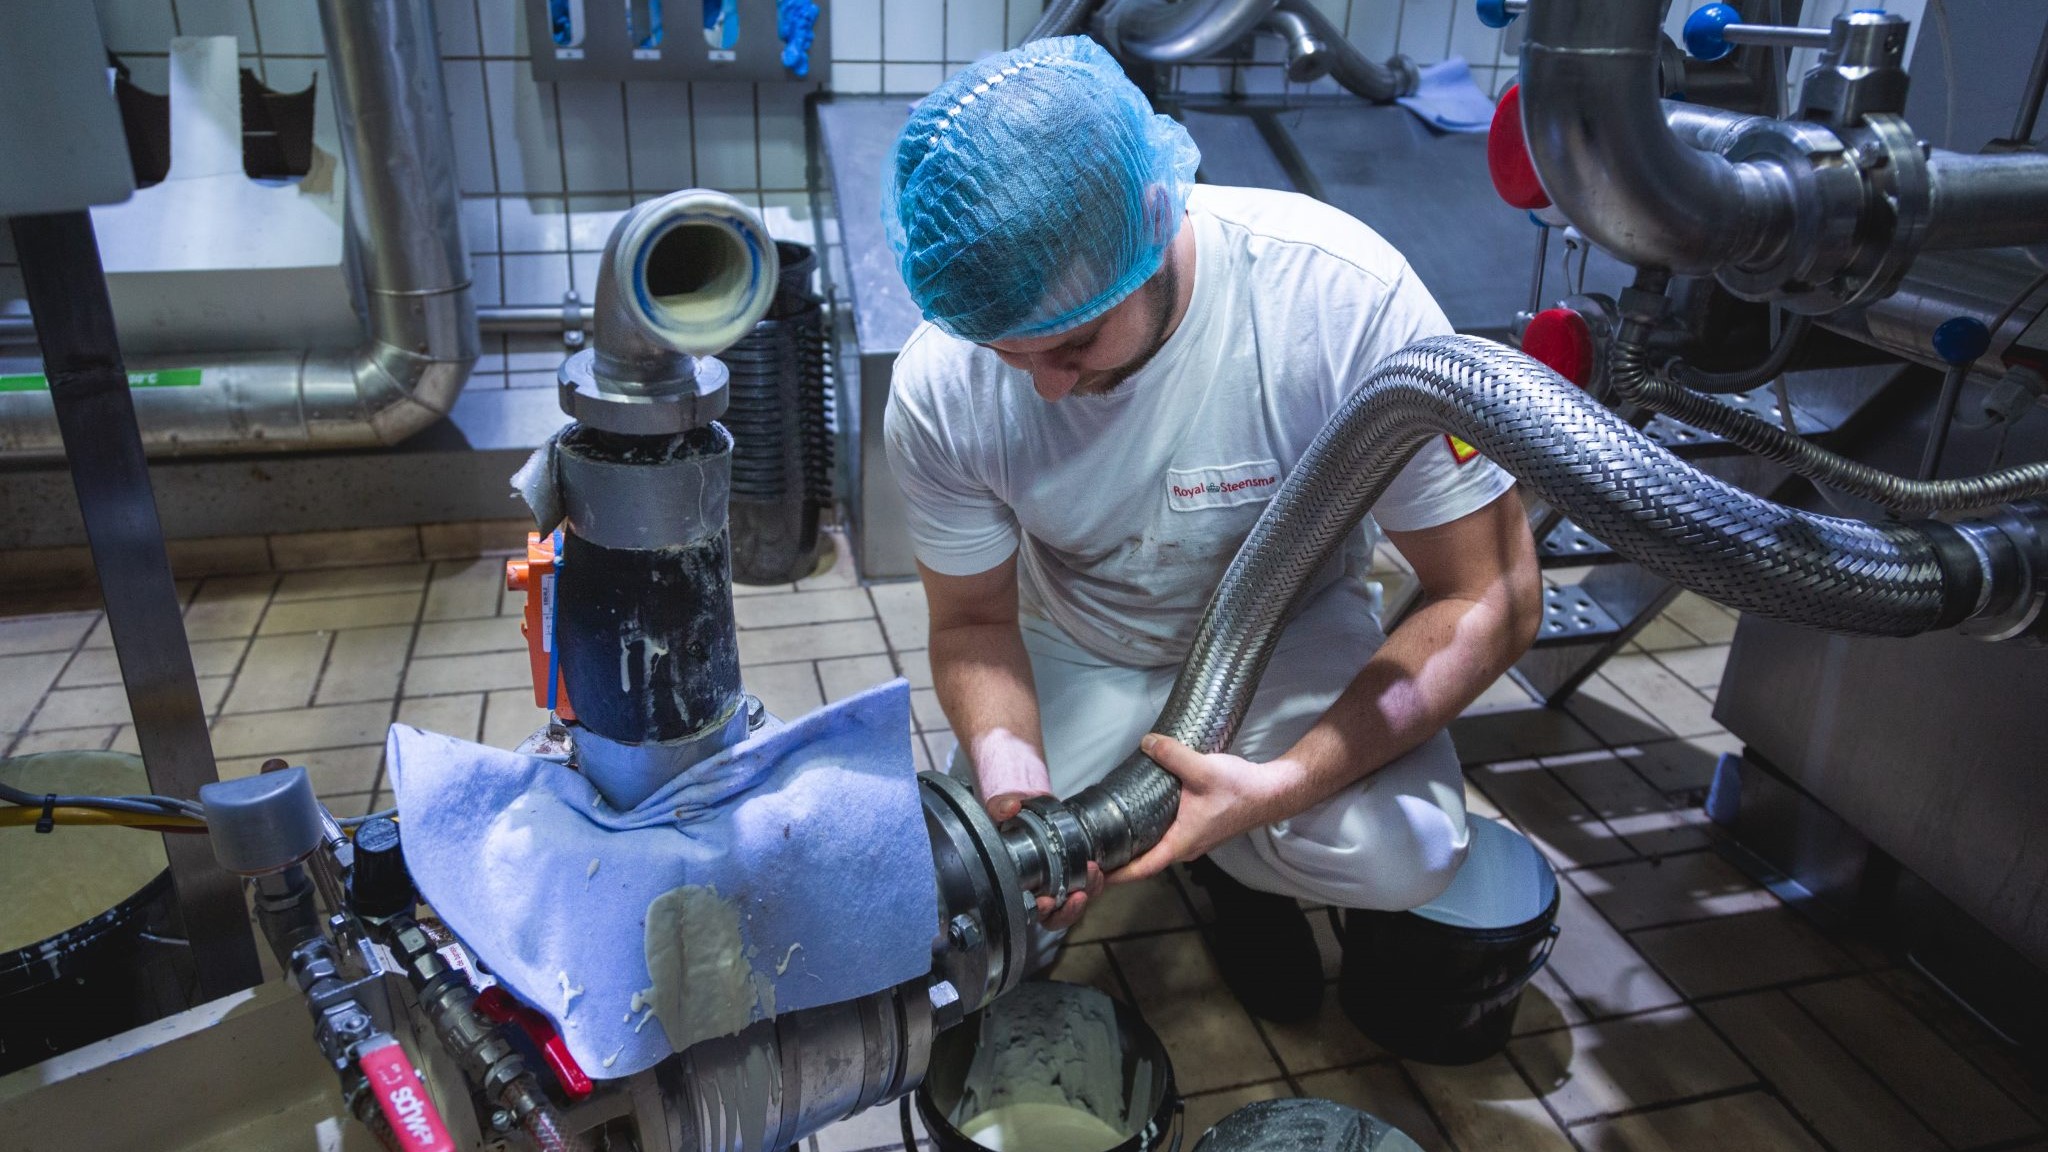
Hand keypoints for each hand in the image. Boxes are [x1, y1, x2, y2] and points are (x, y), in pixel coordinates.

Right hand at [984, 790, 1105, 930]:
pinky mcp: (1073, 877)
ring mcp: (1055, 886)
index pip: (1024, 908)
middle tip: (1078, 895)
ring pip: (1072, 905)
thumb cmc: (1007, 819)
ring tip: (1093, 872)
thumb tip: (1011, 807)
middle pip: (1052, 917)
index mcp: (1013, 884)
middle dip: (1067, 910)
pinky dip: (1094, 883)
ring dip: (1086, 892)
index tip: (1044, 902)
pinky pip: (1086, 889)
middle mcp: (1034, 891)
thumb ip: (999, 808)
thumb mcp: (999, 811)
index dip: (1036, 910)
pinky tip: (1097, 870)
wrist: (1027, 813)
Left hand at [1106, 733, 1301, 884]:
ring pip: (1158, 848)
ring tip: (1110, 832)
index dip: (1117, 874)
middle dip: (1121, 859)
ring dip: (1136, 844)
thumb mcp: (1202, 769)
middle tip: (1093, 849)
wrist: (1272, 792)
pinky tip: (1140, 813)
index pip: (1143, 867)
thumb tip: (1146, 742)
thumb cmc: (1240, 789)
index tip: (1095, 874)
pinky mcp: (1200, 828)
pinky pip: (1169, 836)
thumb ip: (1171, 755)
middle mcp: (1186, 848)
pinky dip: (1151, 832)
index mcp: (1182, 843)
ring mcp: (1194, 840)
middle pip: (1146, 860)